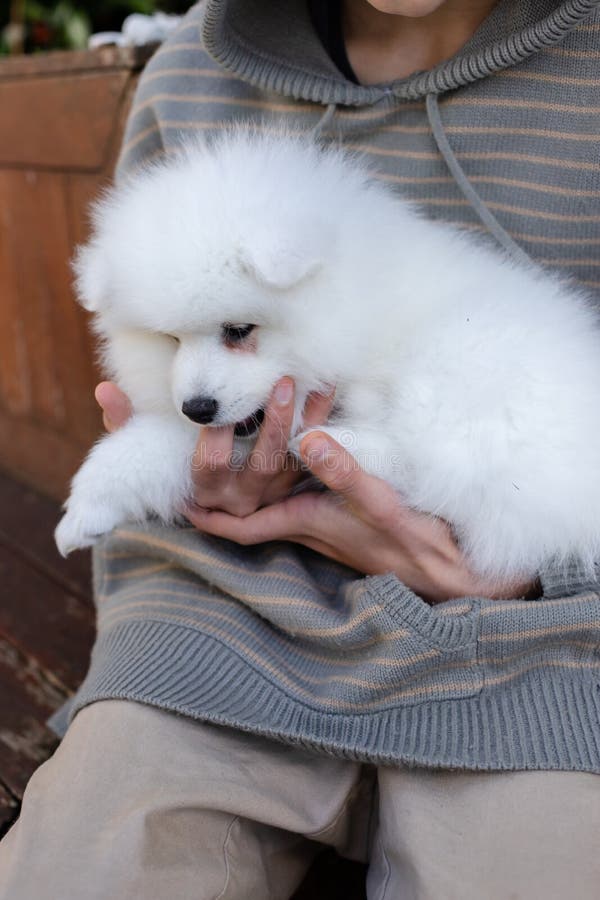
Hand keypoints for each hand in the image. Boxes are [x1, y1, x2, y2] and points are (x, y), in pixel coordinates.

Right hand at [95, 378, 334, 515]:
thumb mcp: (145, 447)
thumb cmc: (171, 464)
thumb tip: (106, 391)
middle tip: (281, 380)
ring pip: (294, 460)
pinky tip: (329, 390)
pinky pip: (312, 456)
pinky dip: (322, 423)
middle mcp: (240, 498)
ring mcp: (271, 495)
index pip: (210, 463)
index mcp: (204, 489)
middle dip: (273, 422)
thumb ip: (125, 422)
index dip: (217, 433)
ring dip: (306, 421)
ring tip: (312, 381)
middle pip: (262, 464)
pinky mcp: (293, 484)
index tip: (224, 397)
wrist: (214, 502)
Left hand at [185, 431, 538, 603]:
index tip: (181, 506)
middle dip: (226, 490)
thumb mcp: (376, 501)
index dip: (210, 516)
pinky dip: (290, 475)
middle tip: (201, 463)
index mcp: (304, 521)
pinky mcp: (342, 516)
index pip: (243, 524)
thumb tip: (308, 440)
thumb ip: (344, 470)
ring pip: (276, 501)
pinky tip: (297, 454)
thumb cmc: (408, 539)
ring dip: (258, 477)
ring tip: (241, 449)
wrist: (441, 566)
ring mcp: (324, 522)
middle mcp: (306, 524)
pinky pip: (301, 495)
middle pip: (253, 509)